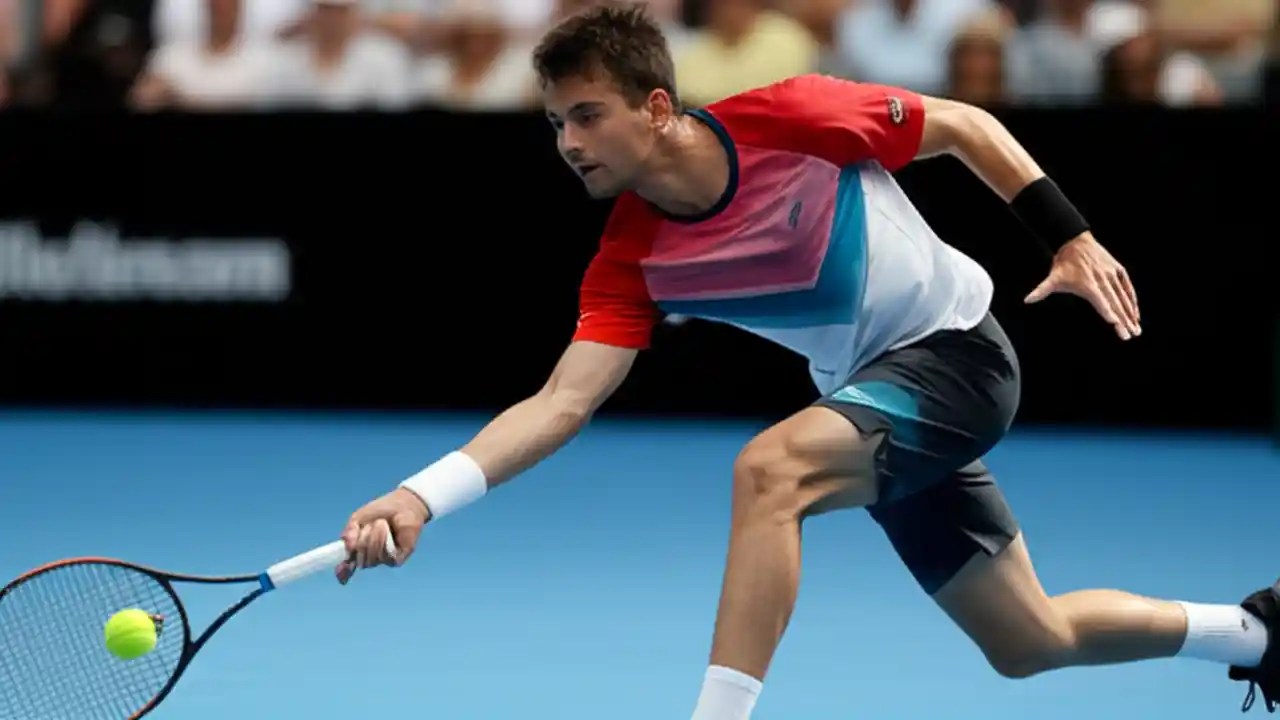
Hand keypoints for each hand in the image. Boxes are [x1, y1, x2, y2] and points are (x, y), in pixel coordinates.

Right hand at [336, 488, 430, 584]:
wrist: (400, 504)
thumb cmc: (380, 511)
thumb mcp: (357, 519)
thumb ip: (349, 534)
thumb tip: (349, 548)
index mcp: (359, 550)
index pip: (349, 567)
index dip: (344, 571)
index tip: (342, 571)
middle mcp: (371, 557)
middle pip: (360, 561)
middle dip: (362, 541)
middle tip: (369, 525)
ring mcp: (384, 559)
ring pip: (372, 559)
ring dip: (374, 538)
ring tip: (381, 524)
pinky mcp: (397, 558)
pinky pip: (385, 556)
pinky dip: (384, 541)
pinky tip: (388, 531)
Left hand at [1025, 234, 1141, 339]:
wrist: (1075, 240)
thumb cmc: (1063, 263)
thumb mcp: (1053, 278)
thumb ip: (1041, 290)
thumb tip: (1026, 300)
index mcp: (1088, 285)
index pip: (1101, 303)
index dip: (1109, 314)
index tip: (1116, 324)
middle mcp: (1102, 280)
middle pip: (1115, 303)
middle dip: (1124, 320)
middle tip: (1132, 334)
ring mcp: (1111, 274)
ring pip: (1123, 297)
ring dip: (1131, 313)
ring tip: (1137, 327)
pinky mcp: (1117, 269)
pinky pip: (1127, 286)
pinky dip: (1132, 299)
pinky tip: (1135, 312)